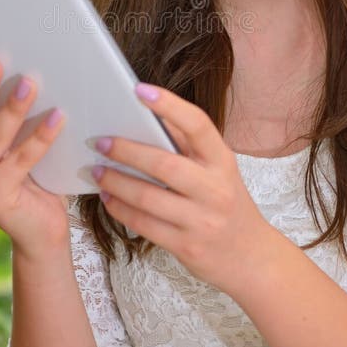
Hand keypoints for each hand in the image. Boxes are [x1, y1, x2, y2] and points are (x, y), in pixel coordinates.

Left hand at [91, 83, 272, 295]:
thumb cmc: (226, 204)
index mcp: (223, 161)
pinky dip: (121, 209)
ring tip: (97, 170)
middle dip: (127, 151)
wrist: (250, 257)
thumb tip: (149, 114)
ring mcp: (202, 220)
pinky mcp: (186, 246)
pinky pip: (145, 225)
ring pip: (148, 198)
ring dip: (117, 182)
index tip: (139, 90)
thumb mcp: (218, 171)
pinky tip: (108, 197)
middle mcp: (215, 189)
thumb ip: (189, 145)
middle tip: (101, 141)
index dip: (169, 105)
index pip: (198, 125)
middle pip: (165, 164)